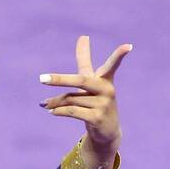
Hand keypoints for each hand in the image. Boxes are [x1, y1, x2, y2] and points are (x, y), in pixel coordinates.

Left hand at [39, 35, 129, 150]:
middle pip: (81, 80)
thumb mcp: (92, 81)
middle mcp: (106, 90)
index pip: (112, 65)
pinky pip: (73, 112)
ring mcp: (103, 105)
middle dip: (60, 79)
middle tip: (41, 79)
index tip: (128, 46)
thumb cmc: (96, 100)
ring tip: (43, 104)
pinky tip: (51, 111)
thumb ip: (85, 60)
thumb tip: (83, 36)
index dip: (119, 55)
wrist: (106, 131)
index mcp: (106, 79)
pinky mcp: (96, 118)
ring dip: (54, 102)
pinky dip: (60, 111)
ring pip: (72, 99)